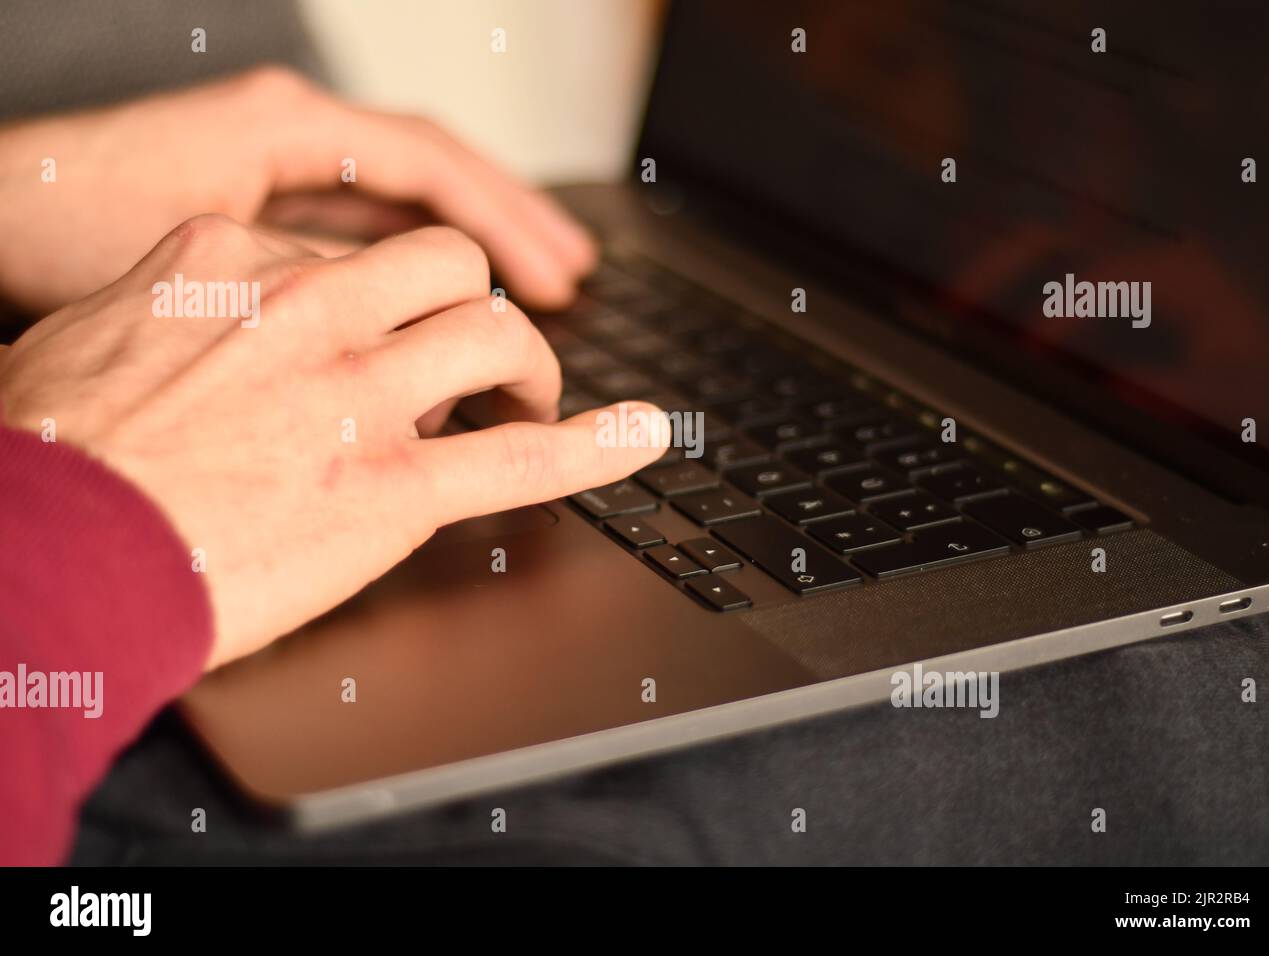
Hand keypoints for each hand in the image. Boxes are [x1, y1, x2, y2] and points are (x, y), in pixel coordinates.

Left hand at [0, 66, 595, 314]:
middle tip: (572, 275)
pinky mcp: (252, 205)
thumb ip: (322, 294)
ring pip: (396, 200)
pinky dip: (404, 264)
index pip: (433, 167)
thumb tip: (416, 349)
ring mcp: (271, 166)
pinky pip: (354, 226)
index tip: (557, 278)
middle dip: (508, 223)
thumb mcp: (209, 264)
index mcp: (288, 128)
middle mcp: (288, 135)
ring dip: (463, 243)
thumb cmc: (58, 226)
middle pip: (432, 173)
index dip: (507, 224)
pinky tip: (431, 308)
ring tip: (530, 288)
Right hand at [0, 216, 663, 669]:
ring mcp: (360, 398)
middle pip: (445, 269)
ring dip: (529, 367)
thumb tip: (220, 328)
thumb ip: (178, 314)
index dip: (382, 303)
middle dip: (474, 306)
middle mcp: (311, 314)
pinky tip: (641, 434)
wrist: (48, 556)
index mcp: (235, 265)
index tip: (387, 337)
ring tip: (531, 397)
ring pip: (495, 337)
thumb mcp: (93, 337)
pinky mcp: (393, 488)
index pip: (354, 255)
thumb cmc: (52, 459)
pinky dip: (595, 443)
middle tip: (479, 354)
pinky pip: (521, 456)